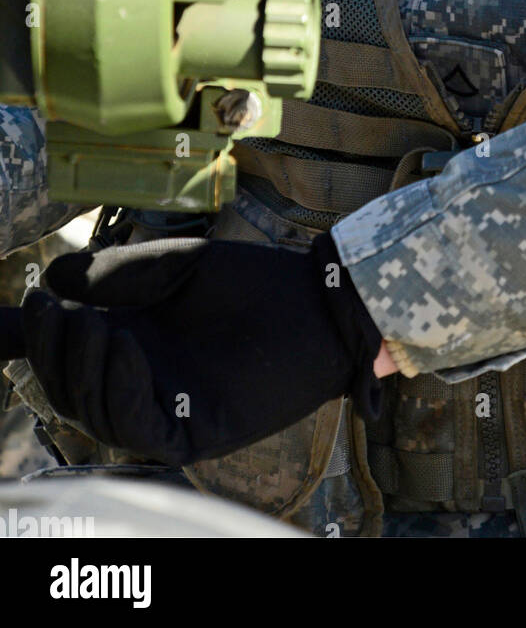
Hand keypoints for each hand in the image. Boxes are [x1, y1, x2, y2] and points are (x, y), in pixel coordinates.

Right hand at [0, 233, 382, 465]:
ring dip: (83, 367)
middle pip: (71, 384)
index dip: (29, 336)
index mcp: (133, 340)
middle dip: (50, 349)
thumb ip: (117, 274)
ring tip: (91, 323)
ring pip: (96, 410)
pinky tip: (126, 346)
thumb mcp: (178, 267)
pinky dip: (122, 389)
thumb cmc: (258, 281)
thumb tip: (50, 277)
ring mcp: (168, 408)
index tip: (3, 314)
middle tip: (50, 309)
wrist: (319, 301)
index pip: (67, 348)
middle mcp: (143, 380)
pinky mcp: (197, 432)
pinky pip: (141, 428)